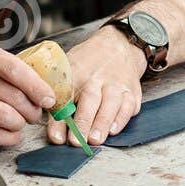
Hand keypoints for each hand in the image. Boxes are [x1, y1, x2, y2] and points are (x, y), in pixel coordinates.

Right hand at [0, 38, 56, 145]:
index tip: (49, 98)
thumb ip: (4, 64)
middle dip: (31, 109)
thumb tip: (42, 84)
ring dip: (20, 124)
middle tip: (35, 113)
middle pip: (13, 96)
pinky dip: (8, 137)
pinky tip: (11, 133)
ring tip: (21, 122)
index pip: (15, 69)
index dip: (37, 86)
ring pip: (5, 117)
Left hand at [49, 28, 145, 146]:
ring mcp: (116, 84)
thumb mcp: (69, 70)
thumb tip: (53, 129)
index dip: (59, 119)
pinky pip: (128, 106)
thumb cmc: (88, 62)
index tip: (56, 137)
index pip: (65, 97)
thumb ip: (59, 96)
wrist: (119, 44)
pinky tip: (114, 130)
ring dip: (102, 123)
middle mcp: (97, 78)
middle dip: (82, 122)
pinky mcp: (131, 92)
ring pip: (111, 104)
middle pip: (90, 100)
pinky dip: (121, 119)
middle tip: (76, 141)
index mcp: (76, 72)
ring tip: (95, 139)